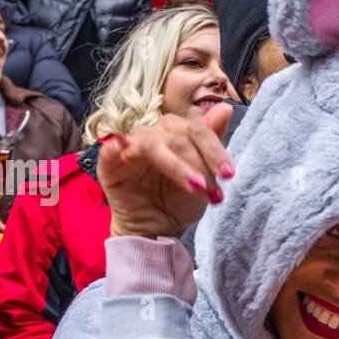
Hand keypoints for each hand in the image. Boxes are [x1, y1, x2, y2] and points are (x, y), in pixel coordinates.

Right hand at [99, 104, 234, 239]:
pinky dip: (115, 146)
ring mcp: (128, 147)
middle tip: (215, 193)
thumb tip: (225, 107)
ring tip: (197, 189)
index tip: (229, 174)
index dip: (214, 150)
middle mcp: (151, 134)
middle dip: (201, 166)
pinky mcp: (109, 165)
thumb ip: (212, 141)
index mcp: (173, 131)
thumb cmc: (179, 201)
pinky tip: (123, 146)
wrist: (158, 230)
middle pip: (178, 138)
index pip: (196, 130)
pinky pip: (109, 150)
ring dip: (179, 169)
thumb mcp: (204, 175)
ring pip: (153, 146)